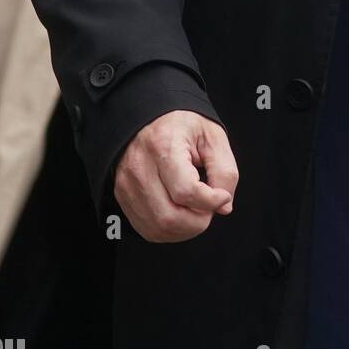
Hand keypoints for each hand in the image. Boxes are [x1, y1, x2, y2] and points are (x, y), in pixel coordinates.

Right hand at [114, 110, 238, 242]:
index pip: (186, 191)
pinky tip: (181, 216)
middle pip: (170, 216)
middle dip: (199, 222)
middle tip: (209, 206)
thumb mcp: (212, 136)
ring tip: (196, 211)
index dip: (211, 202)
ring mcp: (128, 184)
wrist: (149, 118)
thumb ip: (225, 171)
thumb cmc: (182, 125)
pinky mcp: (123, 196)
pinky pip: (147, 229)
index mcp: (164, 146)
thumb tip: (223, 206)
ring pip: (158, 228)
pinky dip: (170, 231)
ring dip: (185, 229)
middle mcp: (140, 167)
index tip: (222, 196)